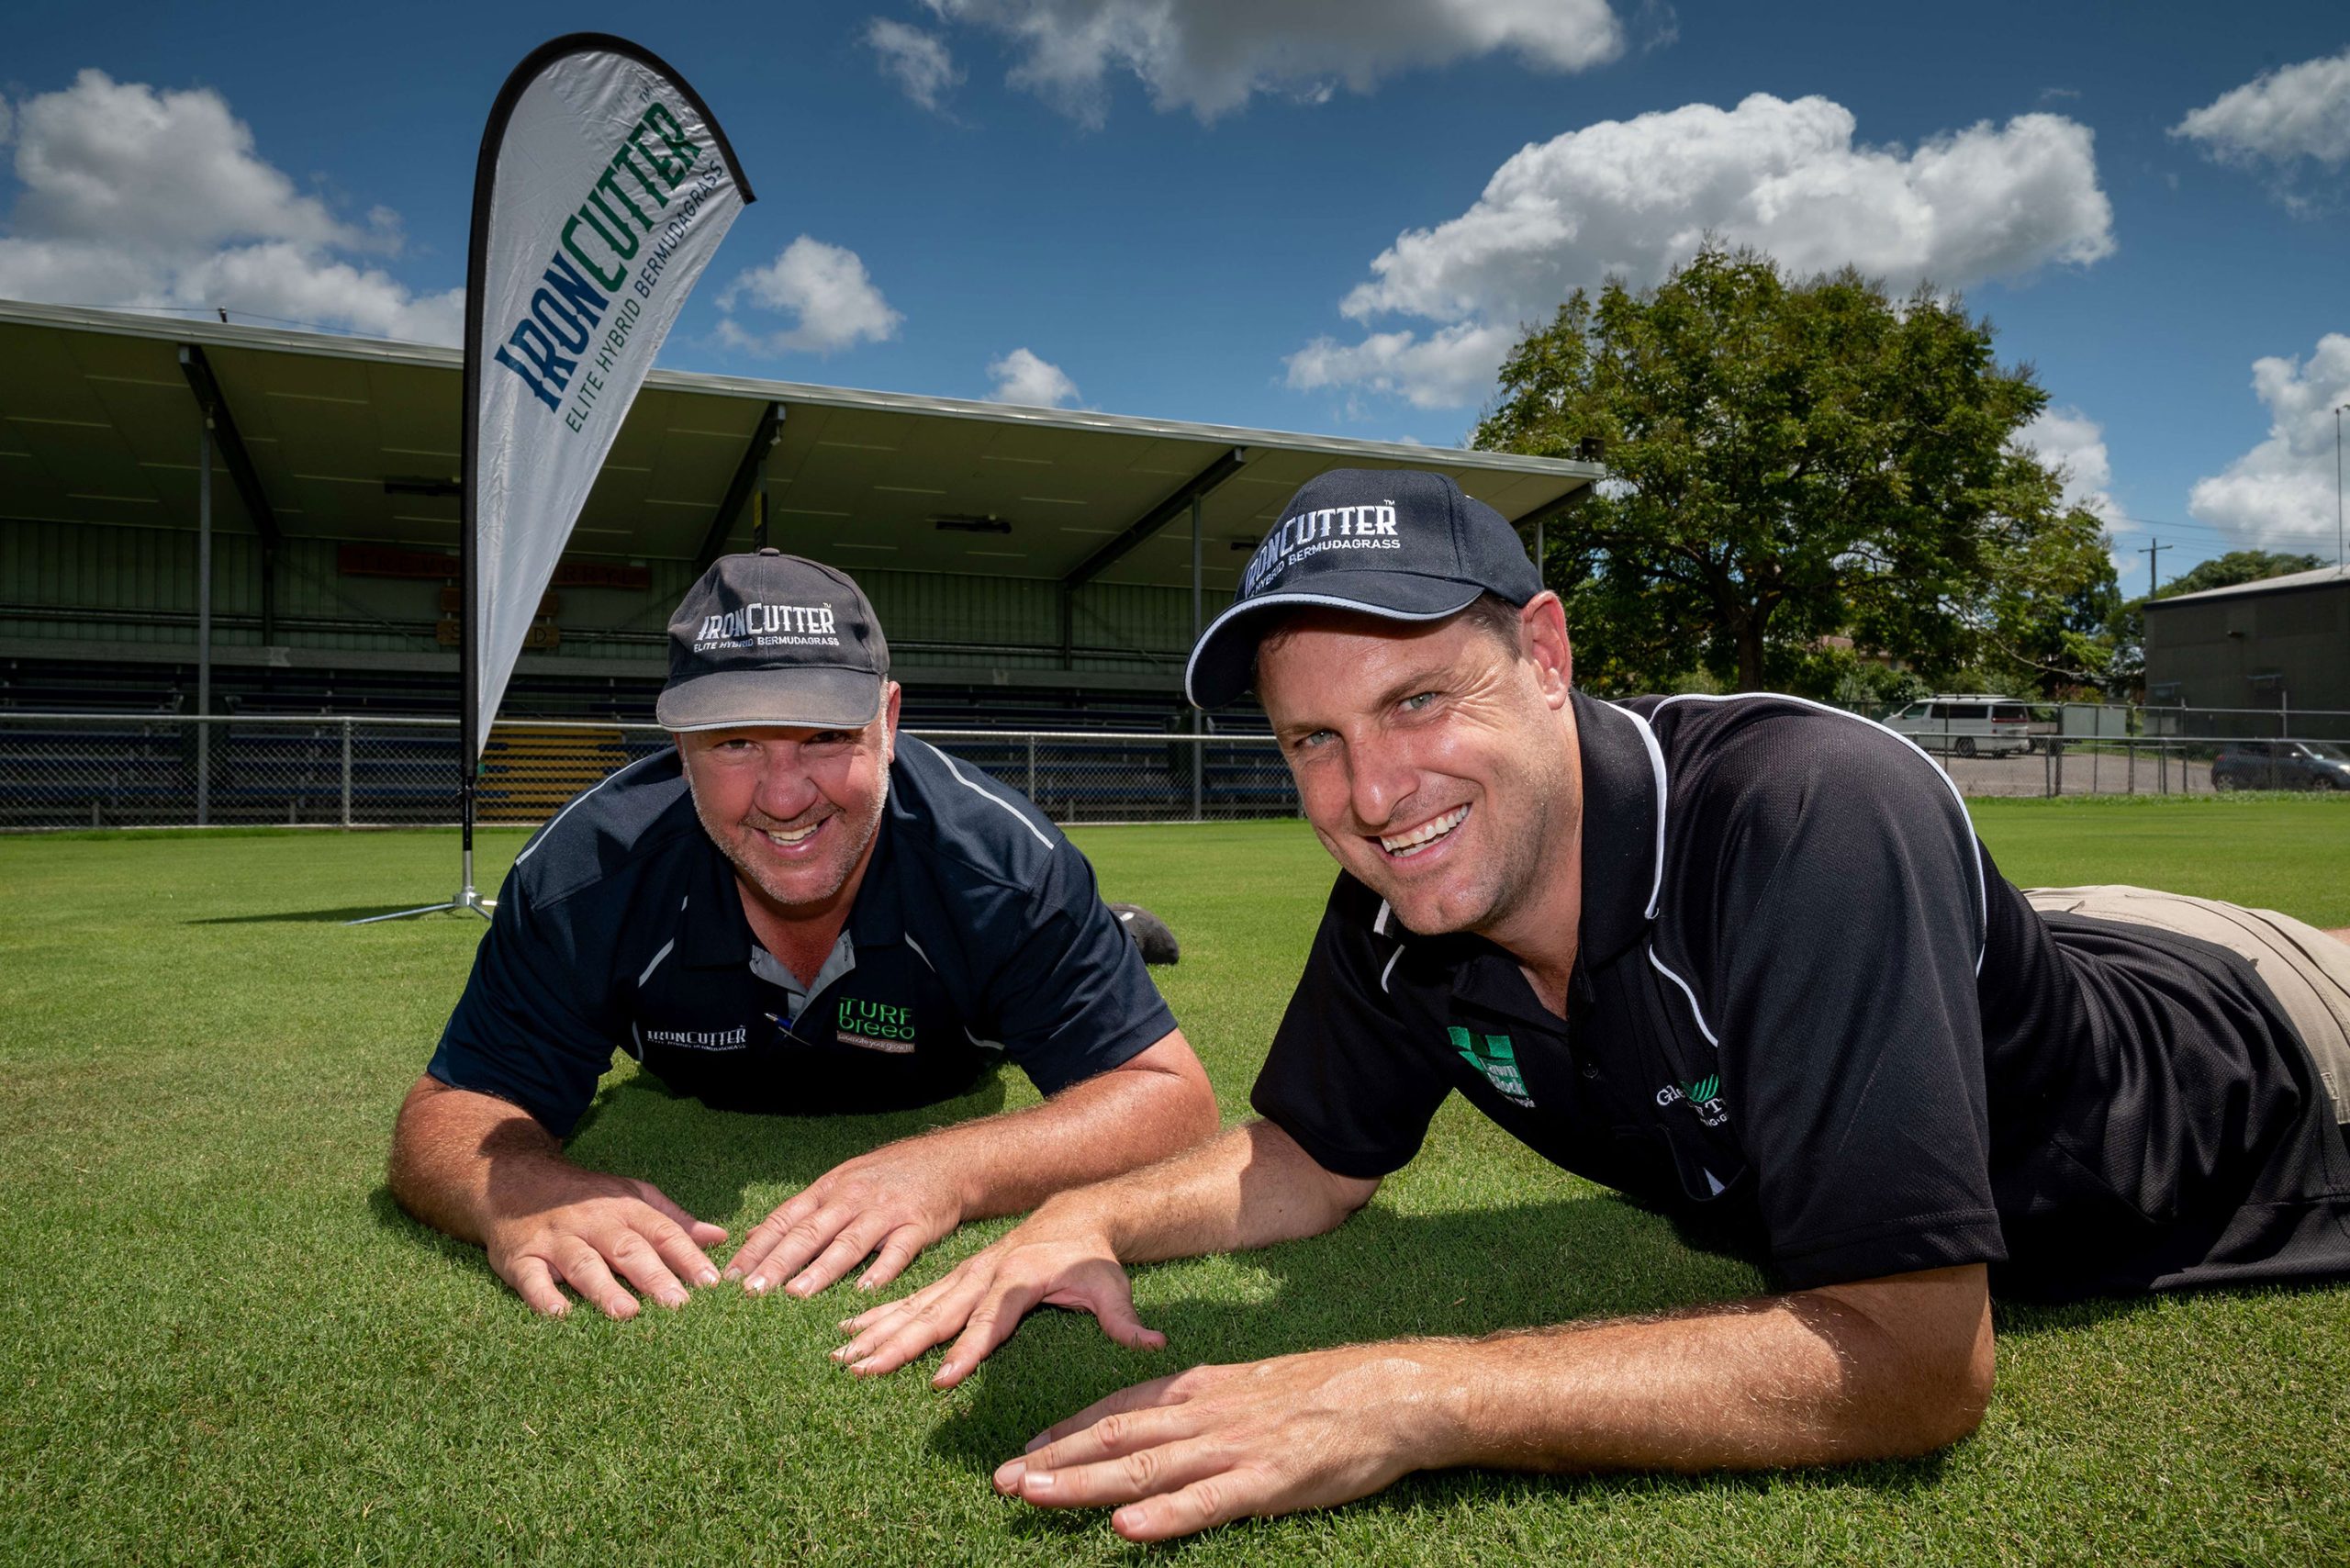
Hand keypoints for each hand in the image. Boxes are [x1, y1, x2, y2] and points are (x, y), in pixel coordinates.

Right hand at [483, 1168, 727, 1320]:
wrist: (516, 1179)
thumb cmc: (586, 1197)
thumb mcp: (632, 1196)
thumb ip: (674, 1220)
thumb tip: (720, 1237)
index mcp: (626, 1209)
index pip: (663, 1233)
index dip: (688, 1257)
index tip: (712, 1283)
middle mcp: (594, 1223)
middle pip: (628, 1249)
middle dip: (654, 1277)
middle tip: (679, 1305)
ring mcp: (557, 1239)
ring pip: (583, 1264)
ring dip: (605, 1289)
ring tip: (627, 1313)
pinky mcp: (521, 1257)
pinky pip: (531, 1278)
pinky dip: (543, 1296)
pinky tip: (559, 1315)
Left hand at [725, 1145, 964, 1299]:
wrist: (947, 1160)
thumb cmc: (886, 1177)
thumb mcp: (838, 1184)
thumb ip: (798, 1214)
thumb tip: (750, 1239)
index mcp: (827, 1190)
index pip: (783, 1221)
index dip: (756, 1249)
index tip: (730, 1278)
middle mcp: (850, 1199)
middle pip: (809, 1233)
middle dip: (778, 1263)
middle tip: (752, 1292)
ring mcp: (884, 1211)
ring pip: (848, 1242)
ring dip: (821, 1270)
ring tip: (797, 1295)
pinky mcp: (917, 1224)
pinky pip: (898, 1249)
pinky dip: (882, 1269)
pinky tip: (866, 1290)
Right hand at [832, 1218, 1162, 1387]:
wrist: (1071, 1214)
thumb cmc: (1091, 1256)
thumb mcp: (1113, 1284)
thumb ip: (1125, 1318)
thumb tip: (1154, 1342)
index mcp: (1017, 1280)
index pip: (989, 1322)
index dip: (966, 1351)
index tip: (941, 1379)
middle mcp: (982, 1277)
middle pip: (938, 1315)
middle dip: (900, 1344)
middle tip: (865, 1369)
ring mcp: (964, 1277)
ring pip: (916, 1307)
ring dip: (878, 1331)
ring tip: (843, 1356)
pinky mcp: (954, 1281)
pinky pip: (912, 1300)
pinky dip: (878, 1314)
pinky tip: (847, 1331)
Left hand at [990, 1345, 1454, 1540]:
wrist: (1392, 1392)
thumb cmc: (1326, 1395)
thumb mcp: (1251, 1385)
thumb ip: (1204, 1405)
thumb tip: (1160, 1421)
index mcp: (1202, 1391)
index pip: (1119, 1411)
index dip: (1067, 1430)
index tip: (1023, 1449)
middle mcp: (1205, 1415)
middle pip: (1115, 1438)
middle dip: (1054, 1459)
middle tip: (1001, 1481)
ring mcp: (1234, 1448)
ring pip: (1144, 1468)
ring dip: (1082, 1483)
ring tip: (1033, 1494)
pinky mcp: (1268, 1483)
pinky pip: (1206, 1502)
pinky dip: (1163, 1516)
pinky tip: (1124, 1527)